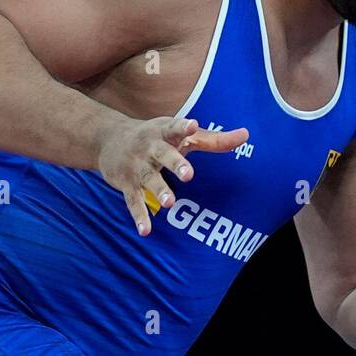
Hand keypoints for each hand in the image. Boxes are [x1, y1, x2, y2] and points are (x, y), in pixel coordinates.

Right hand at [95, 116, 248, 235]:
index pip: (176, 128)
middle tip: (188, 175)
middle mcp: (150, 148)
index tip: (193, 125)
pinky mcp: (126, 184)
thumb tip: (246, 135)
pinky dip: (139, 216)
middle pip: (163, 155)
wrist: (108, 139)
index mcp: (165, 132)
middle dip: (175, 163)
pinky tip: (146, 231)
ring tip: (169, 203)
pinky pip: (133, 201)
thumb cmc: (157, 137)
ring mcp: (137, 166)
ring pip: (148, 179)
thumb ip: (214, 139)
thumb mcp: (182, 134)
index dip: (184, 126)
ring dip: (158, 191)